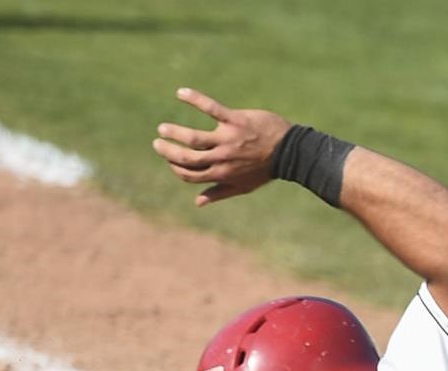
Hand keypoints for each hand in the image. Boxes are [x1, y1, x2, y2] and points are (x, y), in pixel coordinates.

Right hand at [152, 87, 289, 205]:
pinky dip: (195, 99)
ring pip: (193, 137)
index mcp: (221, 173)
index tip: (170, 160)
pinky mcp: (235, 120)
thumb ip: (218, 193)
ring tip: (163, 128)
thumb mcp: (242, 186)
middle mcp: (221, 158)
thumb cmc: (264, 170)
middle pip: (186, 157)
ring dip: (174, 132)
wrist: (289, 152)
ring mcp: (227, 139)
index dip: (176, 168)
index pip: (190, 174)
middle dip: (168, 152)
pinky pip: (211, 108)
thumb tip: (197, 202)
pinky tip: (181, 92)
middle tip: (157, 143)